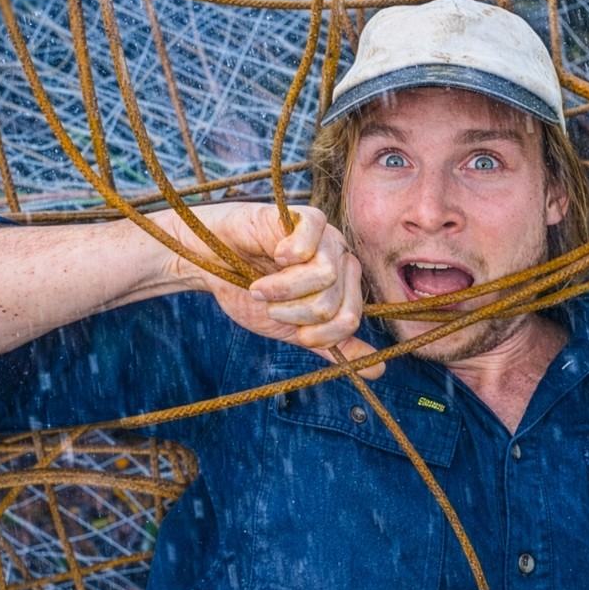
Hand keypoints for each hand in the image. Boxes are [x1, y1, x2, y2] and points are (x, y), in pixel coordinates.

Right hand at [162, 203, 382, 377]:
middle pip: (333, 303)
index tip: (289, 329)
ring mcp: (327, 238)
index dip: (315, 334)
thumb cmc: (249, 293)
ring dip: (282, 288)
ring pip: (326, 275)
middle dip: (293, 313)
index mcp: (343, 290)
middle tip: (269, 304)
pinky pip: (314, 238)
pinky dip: (287, 253)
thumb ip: (331, 346)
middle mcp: (341, 262)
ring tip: (261, 285)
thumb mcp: (291, 330)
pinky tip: (273, 253)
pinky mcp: (306, 217)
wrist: (210, 264)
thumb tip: (378, 372)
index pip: (348, 322)